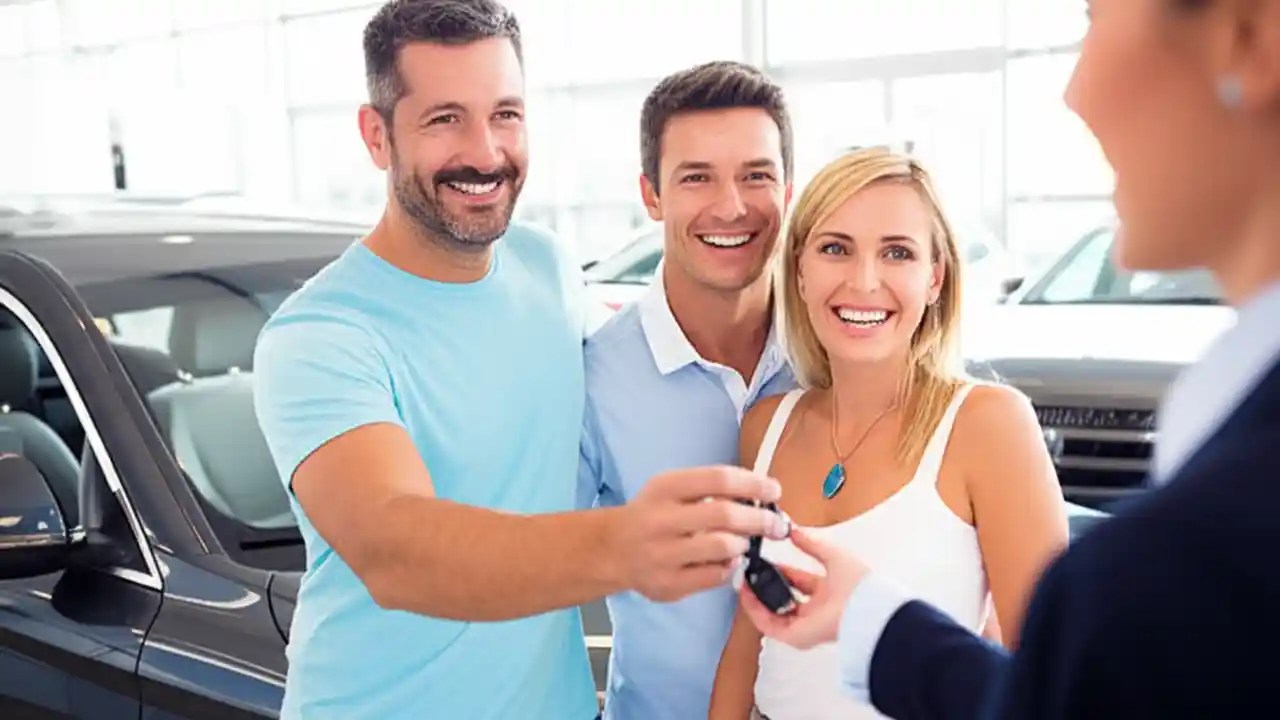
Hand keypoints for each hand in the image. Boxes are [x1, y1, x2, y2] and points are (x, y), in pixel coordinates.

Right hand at [612, 466, 787, 602]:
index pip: (719, 479)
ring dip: (743, 545)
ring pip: (722, 548)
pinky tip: (727, 562)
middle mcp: (660, 519)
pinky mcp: (667, 584)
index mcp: (664, 488)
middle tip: (776, 525)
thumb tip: (763, 494)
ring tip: (745, 543)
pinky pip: (714, 577)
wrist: (613, 549)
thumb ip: (710, 488)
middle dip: (759, 520)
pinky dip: (729, 568)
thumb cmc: (654, 514)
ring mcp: (662, 554)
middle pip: (724, 515)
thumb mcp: (672, 489)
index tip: (774, 491)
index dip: (753, 484)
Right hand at [738, 526, 868, 648]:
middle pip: (783, 599)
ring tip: (743, 582)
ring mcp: (805, 625)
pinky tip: (747, 594)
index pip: (798, 581)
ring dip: (755, 599)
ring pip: (772, 614)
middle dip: (764, 585)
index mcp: (828, 593)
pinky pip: (768, 625)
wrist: (866, 609)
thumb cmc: (859, 586)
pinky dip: (755, 611)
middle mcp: (816, 611)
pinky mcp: (796, 636)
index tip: (765, 560)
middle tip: (749, 572)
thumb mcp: (833, 554)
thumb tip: (795, 531)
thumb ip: (812, 542)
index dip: (780, 570)